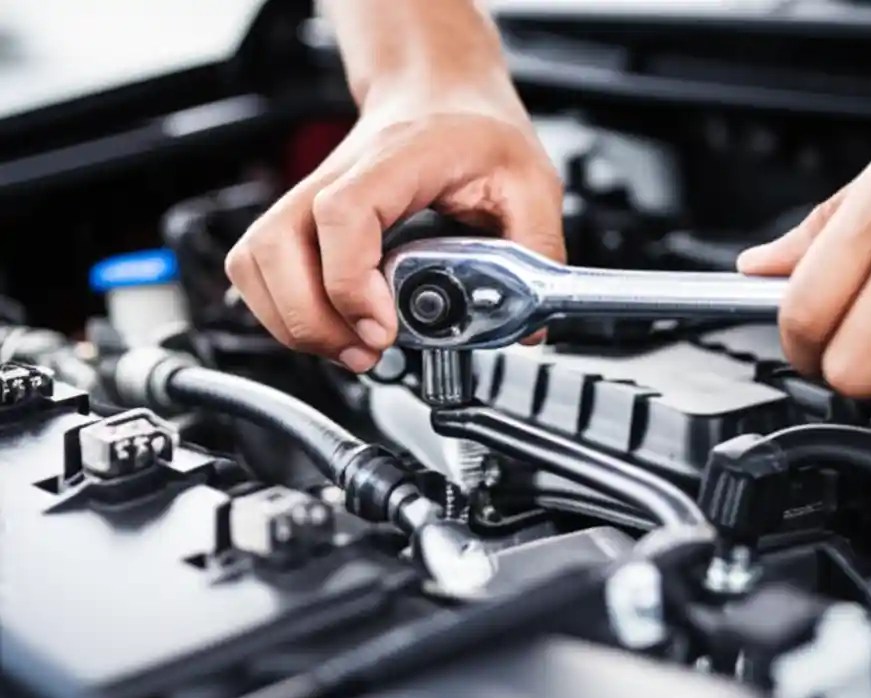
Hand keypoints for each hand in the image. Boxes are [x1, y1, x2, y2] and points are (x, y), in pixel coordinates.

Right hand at [226, 67, 561, 372]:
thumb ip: (537, 250)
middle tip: (366, 351)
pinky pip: (259, 267)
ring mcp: (312, 195)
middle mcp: (339, 174)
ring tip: (348, 347)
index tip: (382, 327)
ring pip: (255, 260)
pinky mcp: (302, 219)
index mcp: (399, 158)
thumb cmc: (478, 131)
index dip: (350, 281)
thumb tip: (527, 326)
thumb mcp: (533, 183)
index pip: (343, 214)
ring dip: (290, 320)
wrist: (443, 94)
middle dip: (311, 319)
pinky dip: (281, 309)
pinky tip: (330, 326)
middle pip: (275, 244)